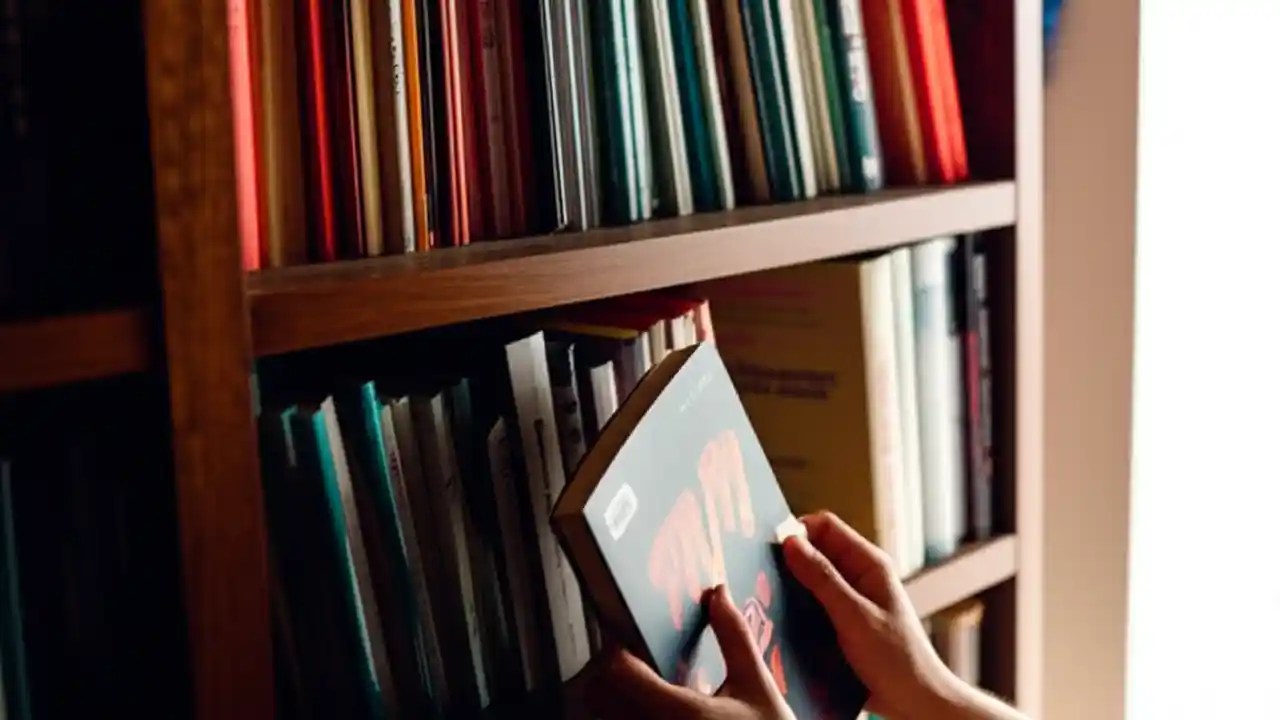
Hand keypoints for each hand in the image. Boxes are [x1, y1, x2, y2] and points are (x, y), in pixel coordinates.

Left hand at [586, 585, 795, 719]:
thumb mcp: (758, 686)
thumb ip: (735, 638)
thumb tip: (718, 593)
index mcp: (680, 713)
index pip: (616, 672)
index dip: (615, 646)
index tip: (625, 632)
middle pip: (597, 696)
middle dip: (606, 671)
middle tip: (628, 654)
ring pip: (606, 716)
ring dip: (611, 696)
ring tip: (637, 680)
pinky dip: (626, 714)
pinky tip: (650, 706)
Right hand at [781, 512, 959, 718]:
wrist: (915, 702)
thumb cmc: (895, 658)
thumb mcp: (855, 616)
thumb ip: (823, 579)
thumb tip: (790, 542)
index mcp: (868, 563)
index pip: (825, 526)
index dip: (797, 530)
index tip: (768, 547)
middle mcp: (858, 575)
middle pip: (814, 552)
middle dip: (788, 561)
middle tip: (758, 576)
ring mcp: (850, 599)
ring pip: (809, 581)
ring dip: (789, 588)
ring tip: (763, 600)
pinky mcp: (842, 622)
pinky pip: (812, 606)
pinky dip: (796, 610)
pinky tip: (778, 622)